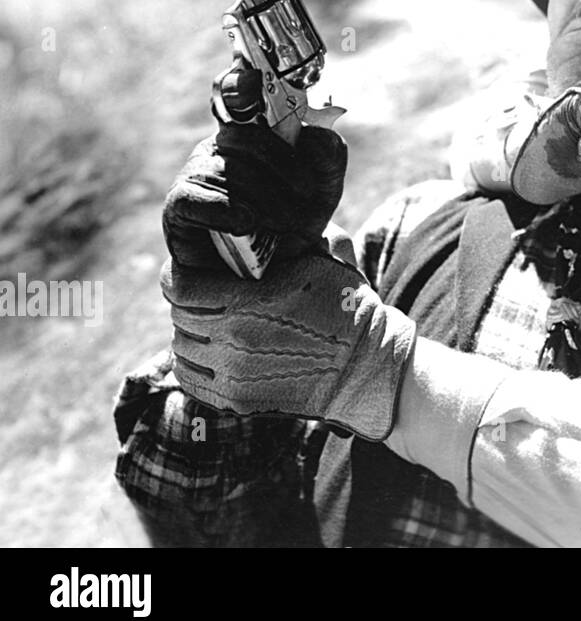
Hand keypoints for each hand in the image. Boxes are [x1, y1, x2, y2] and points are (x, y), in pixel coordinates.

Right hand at [162, 62, 346, 274]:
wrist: (270, 273)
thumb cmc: (295, 219)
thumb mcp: (324, 187)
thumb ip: (329, 156)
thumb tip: (314, 134)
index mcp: (256, 130)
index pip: (239, 90)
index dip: (241, 81)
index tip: (252, 78)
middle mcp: (222, 143)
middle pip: (249, 139)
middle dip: (288, 173)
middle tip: (307, 202)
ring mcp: (197, 170)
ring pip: (233, 172)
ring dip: (270, 203)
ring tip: (284, 227)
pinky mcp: (179, 204)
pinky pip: (201, 198)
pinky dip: (230, 213)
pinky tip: (248, 226)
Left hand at [162, 251, 415, 440]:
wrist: (363, 367)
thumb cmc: (347, 307)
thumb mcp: (327, 259)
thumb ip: (295, 237)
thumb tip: (269, 220)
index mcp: (254, 299)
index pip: (180, 285)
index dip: (177, 274)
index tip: (186, 269)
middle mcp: (236, 338)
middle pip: (179, 315)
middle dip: (188, 302)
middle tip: (204, 295)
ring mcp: (234, 374)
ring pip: (181, 348)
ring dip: (191, 333)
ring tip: (210, 324)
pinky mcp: (235, 401)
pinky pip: (190, 379)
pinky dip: (193, 363)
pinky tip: (212, 352)